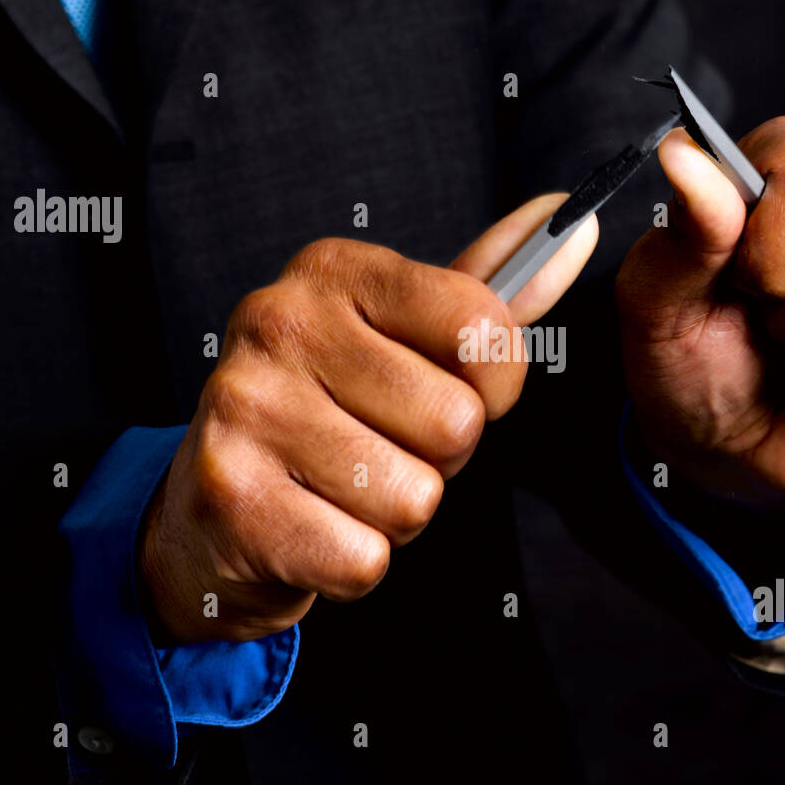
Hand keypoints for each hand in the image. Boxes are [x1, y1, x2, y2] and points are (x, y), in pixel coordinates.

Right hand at [139, 195, 595, 643]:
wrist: (212, 512)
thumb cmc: (332, 414)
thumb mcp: (402, 337)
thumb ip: (487, 291)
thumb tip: (572, 221)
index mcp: (334, 271)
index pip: (483, 324)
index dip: (493, 381)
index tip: (450, 387)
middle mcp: (280, 323)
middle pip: (457, 422)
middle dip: (439, 459)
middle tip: (378, 446)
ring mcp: (247, 409)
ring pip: (415, 499)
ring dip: (396, 515)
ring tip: (341, 488)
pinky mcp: (232, 499)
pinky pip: (365, 558)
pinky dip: (355, 563)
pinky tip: (313, 527)